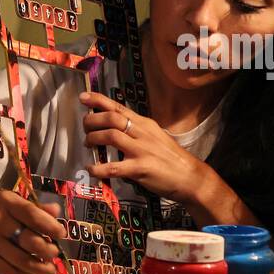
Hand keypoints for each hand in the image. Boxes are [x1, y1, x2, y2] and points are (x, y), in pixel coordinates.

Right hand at [0, 188, 66, 273]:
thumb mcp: (8, 201)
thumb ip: (33, 208)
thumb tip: (56, 212)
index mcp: (5, 202)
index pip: (31, 214)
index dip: (50, 226)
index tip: (61, 234)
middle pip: (27, 240)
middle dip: (46, 250)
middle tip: (54, 254)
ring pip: (19, 260)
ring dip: (39, 267)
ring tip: (49, 270)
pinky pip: (6, 270)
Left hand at [80, 92, 208, 202]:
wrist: (190, 177)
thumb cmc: (170, 158)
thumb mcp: (154, 137)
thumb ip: (135, 132)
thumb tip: (112, 129)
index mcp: (144, 124)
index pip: (119, 108)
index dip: (99, 101)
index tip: (83, 97)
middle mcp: (142, 133)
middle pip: (112, 118)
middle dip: (92, 120)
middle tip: (85, 128)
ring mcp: (141, 150)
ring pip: (111, 136)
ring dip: (94, 139)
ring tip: (88, 145)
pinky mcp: (140, 168)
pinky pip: (114, 166)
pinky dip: (98, 168)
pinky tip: (92, 169)